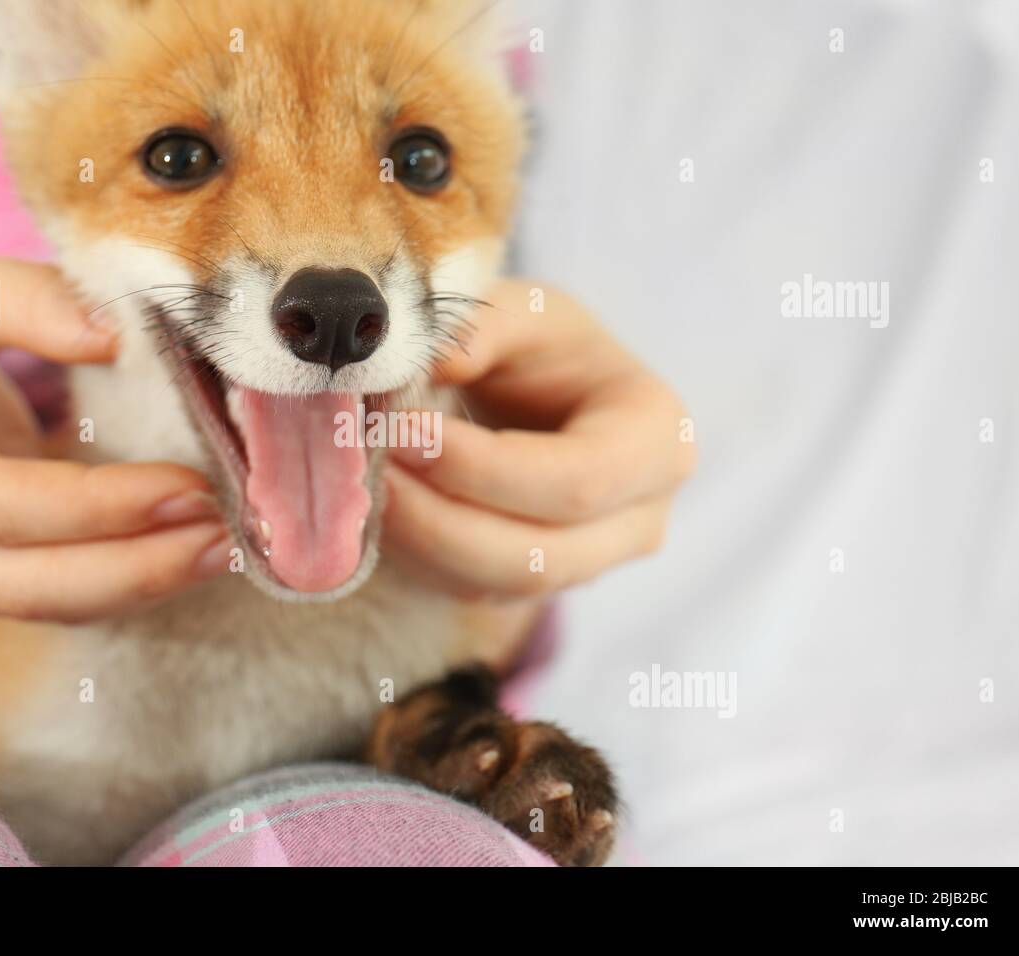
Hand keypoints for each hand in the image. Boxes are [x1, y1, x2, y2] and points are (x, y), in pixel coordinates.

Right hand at [0, 248, 228, 624]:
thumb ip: (20, 298)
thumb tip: (116, 334)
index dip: (91, 505)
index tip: (187, 487)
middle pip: (14, 579)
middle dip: (129, 565)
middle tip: (225, 534)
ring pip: (34, 604)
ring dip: (134, 585)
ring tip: (220, 548)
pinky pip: (45, 596)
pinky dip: (117, 581)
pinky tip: (182, 553)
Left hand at [382, 280, 694, 600]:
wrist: (553, 392)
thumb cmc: (547, 348)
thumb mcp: (528, 311)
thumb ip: (483, 326)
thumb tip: (435, 361)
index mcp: (657, 440)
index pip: (576, 480)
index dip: (482, 467)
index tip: (403, 430)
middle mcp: (640, 518)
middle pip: (537, 555)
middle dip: (438, 516)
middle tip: (367, 463)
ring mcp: (592, 563)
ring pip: (498, 585)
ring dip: (417, 540)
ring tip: (361, 481)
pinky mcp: (536, 586)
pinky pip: (470, 590)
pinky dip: (414, 554)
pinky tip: (375, 505)